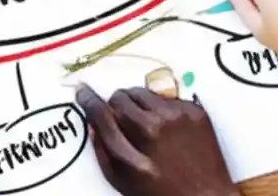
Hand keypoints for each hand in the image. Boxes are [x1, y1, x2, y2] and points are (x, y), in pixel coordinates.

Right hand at [76, 85, 237, 195]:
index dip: (89, 101)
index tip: (83, 92)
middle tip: (122, 117)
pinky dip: (161, 107)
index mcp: (132, 155)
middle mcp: (153, 131)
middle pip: (120, 98)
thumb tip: (93, 125)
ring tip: (146, 123)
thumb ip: (104, 154)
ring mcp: (176, 118)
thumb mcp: (124, 182)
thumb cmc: (164, 194)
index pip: (101, 115)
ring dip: (137, 103)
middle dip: (115, 105)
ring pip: (142, 92)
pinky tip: (167, 126)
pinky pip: (166, 97)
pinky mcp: (194, 111)